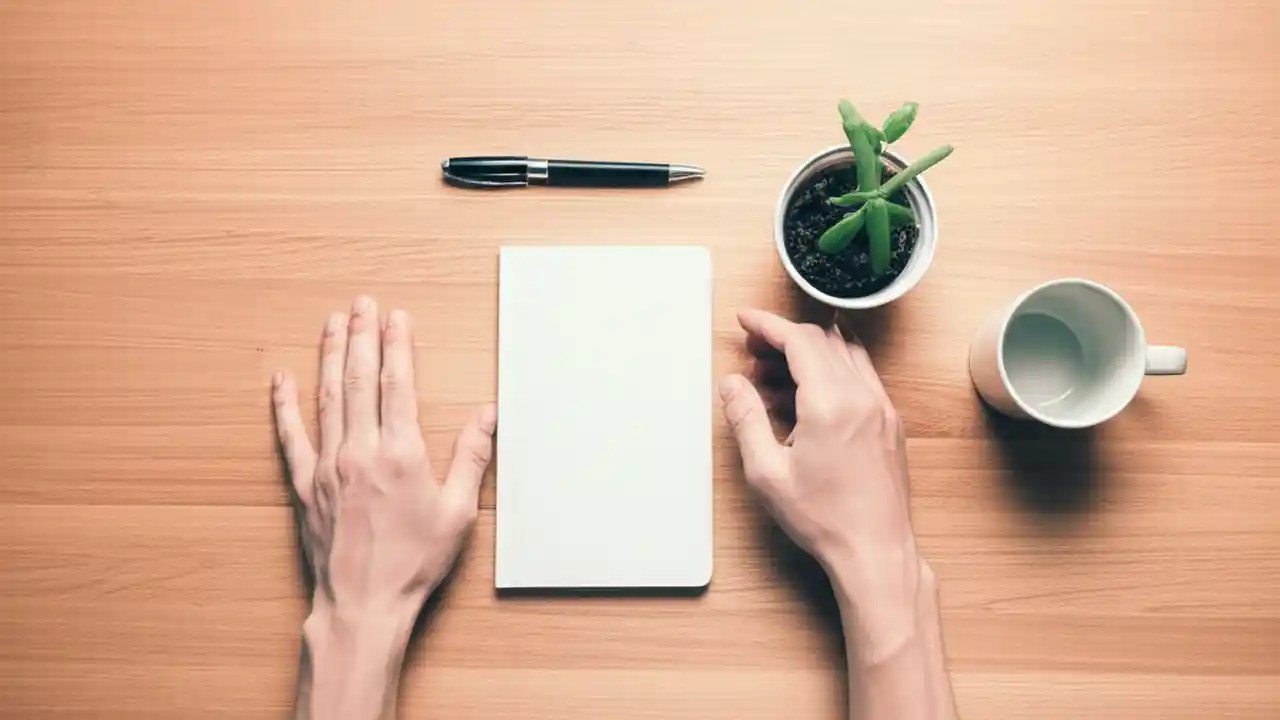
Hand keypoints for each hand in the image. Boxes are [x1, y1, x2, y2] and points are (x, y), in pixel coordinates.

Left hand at [272, 296, 496, 718]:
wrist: (364, 603)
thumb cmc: (414, 562)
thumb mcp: (457, 511)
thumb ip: (471, 457)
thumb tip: (488, 415)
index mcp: (400, 453)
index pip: (397, 384)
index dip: (397, 345)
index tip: (397, 317)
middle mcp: (360, 451)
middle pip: (359, 380)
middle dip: (362, 336)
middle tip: (361, 303)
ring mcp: (328, 466)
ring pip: (327, 397)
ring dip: (330, 356)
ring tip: (332, 323)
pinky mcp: (305, 485)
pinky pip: (291, 435)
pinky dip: (285, 404)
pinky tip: (282, 379)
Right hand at [719, 309, 922, 612]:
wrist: (875, 550)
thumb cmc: (824, 518)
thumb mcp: (767, 472)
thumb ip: (746, 420)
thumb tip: (732, 384)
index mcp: (830, 403)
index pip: (799, 340)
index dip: (769, 325)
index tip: (746, 321)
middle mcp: (862, 397)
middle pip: (823, 341)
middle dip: (784, 337)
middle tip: (753, 350)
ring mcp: (881, 408)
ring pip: (846, 355)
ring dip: (810, 352)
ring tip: (774, 375)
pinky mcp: (890, 423)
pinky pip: (861, 377)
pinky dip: (832, 371)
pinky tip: (807, 396)